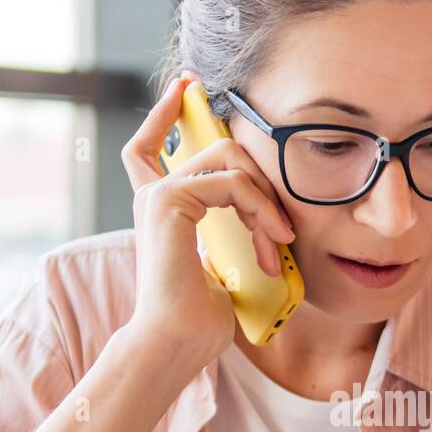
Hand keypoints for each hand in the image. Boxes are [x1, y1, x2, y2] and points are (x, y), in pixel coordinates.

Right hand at [119, 72, 296, 371]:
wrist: (175, 344)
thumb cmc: (199, 322)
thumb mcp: (225, 269)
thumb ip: (234, 238)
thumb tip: (268, 234)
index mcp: (162, 210)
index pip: (150, 147)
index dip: (165, 113)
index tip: (187, 86)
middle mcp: (153, 196)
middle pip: (217, 148)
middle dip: (261, 180)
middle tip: (282, 232)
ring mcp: (158, 195)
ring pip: (228, 160)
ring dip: (266, 201)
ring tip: (280, 243)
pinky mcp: (168, 201)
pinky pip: (231, 182)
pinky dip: (260, 209)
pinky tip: (274, 240)